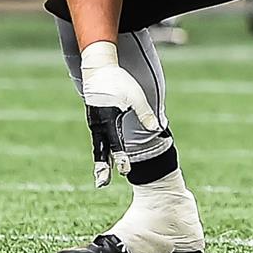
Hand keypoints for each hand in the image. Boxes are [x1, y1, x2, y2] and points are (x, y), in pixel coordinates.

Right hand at [79, 41, 159, 186]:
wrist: (97, 68)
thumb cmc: (118, 81)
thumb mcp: (135, 95)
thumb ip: (145, 114)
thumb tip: (157, 129)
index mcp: (108, 117)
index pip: (115, 142)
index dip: (121, 156)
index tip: (125, 170)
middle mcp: (98, 123)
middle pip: (100, 150)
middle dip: (101, 168)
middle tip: (102, 184)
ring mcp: (94, 122)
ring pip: (98, 146)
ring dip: (100, 162)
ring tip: (101, 179)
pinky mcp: (94, 120)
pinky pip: (98, 140)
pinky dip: (100, 152)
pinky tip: (103, 162)